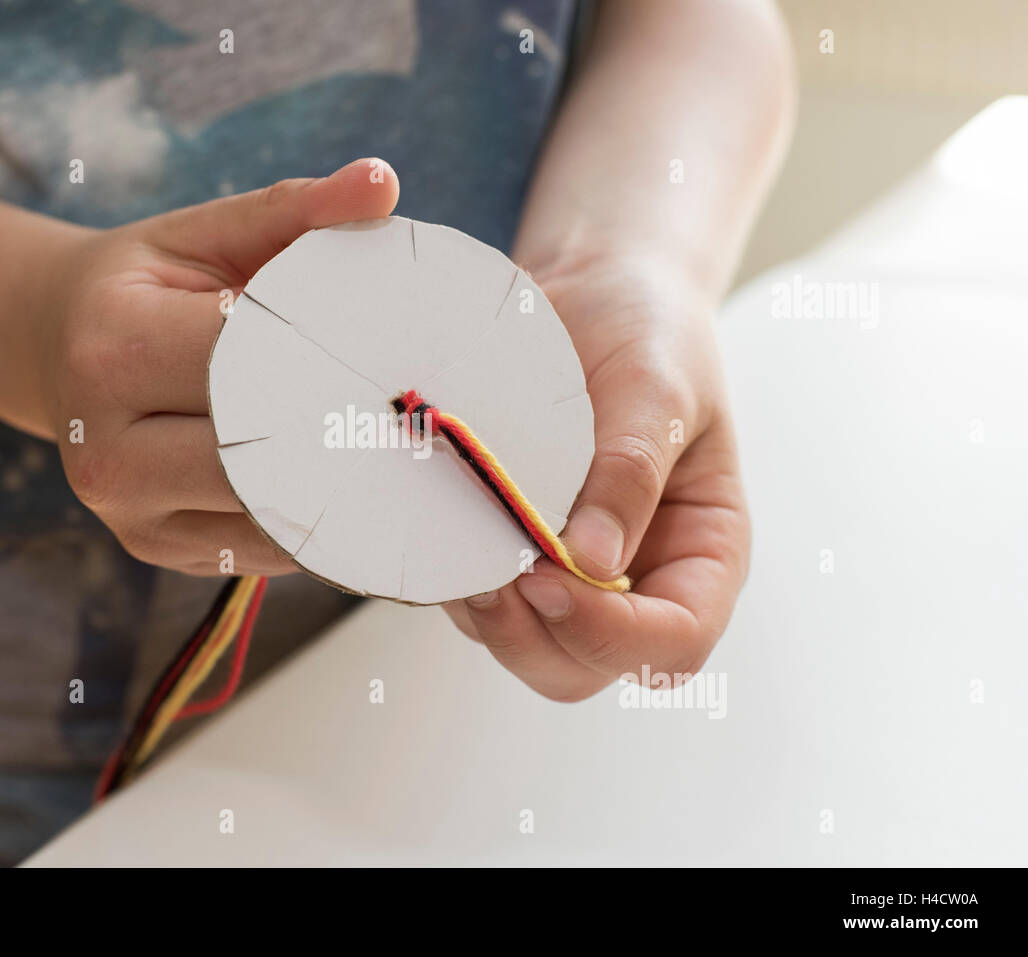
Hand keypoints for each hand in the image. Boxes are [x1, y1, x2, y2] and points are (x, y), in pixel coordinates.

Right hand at [35, 158, 399, 575]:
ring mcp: (126, 512)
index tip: (409, 356)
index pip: (246, 362)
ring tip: (406, 458)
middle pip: (258, 456)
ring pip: (266, 519)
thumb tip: (383, 182)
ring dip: (340, 493)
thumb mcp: (207, 231)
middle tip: (427, 420)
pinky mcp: (153, 547)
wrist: (56, 348)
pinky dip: (313, 523)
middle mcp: (105, 444)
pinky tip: (359, 491)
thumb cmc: (149, 283)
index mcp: (113, 345)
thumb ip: (296, 209)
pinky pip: (260, 550)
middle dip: (344, 436)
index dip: (332, 360)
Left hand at [444, 255, 750, 699]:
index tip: (552, 578)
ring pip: (523, 645)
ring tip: (464, 545)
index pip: (675, 641)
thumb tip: (589, 560)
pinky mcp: (510, 551)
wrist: (594, 291)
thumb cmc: (650, 333)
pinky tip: (440, 531)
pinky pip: (478, 602)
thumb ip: (630, 473)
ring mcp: (567, 572)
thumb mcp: (658, 391)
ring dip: (486, 616)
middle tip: (497, 573)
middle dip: (534, 636)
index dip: (613, 632)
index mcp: (699, 552)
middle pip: (585, 665)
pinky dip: (454, 583)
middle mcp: (635, 577)